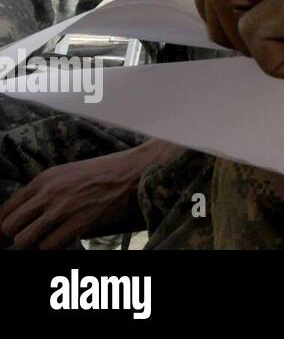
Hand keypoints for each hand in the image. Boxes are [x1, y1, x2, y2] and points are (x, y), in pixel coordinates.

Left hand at [0, 139, 178, 248]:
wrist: (133, 171)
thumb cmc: (102, 172)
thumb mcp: (66, 173)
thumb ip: (44, 191)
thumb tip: (26, 215)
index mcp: (43, 180)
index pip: (5, 210)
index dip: (3, 228)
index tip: (6, 237)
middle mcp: (48, 193)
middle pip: (9, 227)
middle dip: (15, 238)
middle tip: (28, 240)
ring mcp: (63, 208)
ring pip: (24, 240)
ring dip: (33, 245)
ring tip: (46, 241)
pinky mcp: (79, 222)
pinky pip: (48, 247)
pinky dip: (51, 249)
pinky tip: (62, 242)